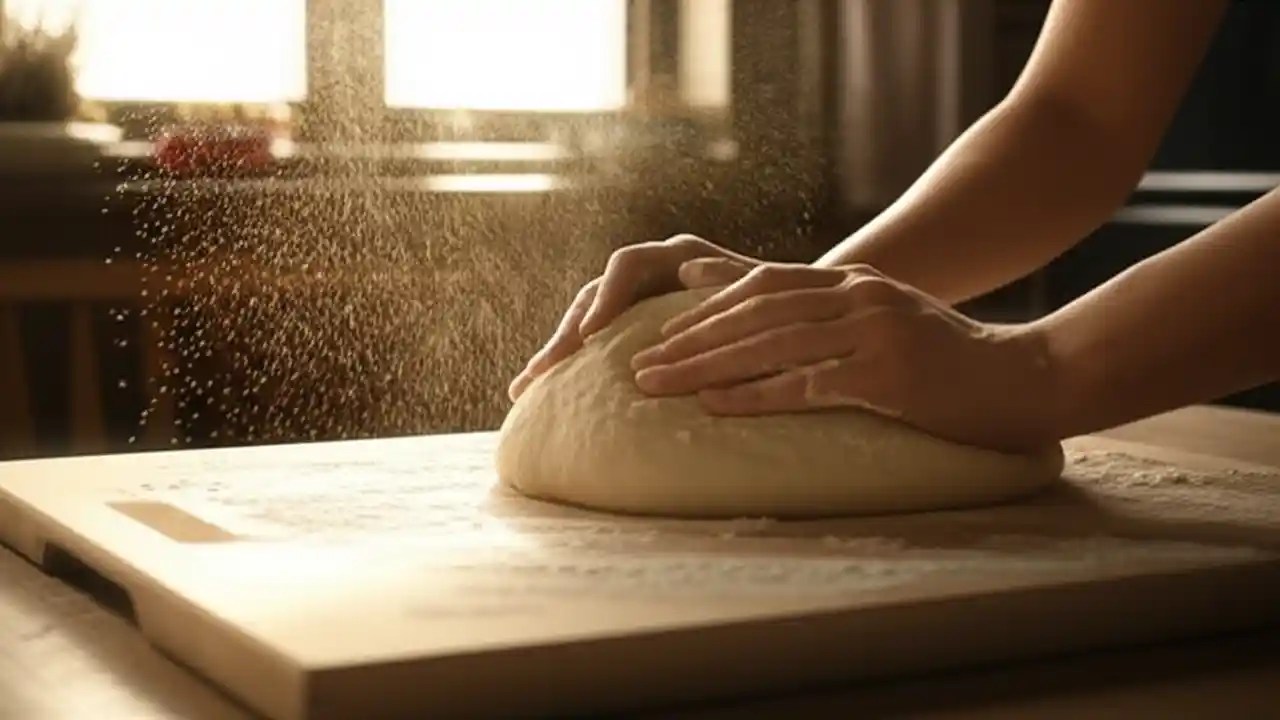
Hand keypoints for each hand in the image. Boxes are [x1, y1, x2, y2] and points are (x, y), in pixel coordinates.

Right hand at [508, 234, 761, 399]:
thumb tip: (700, 277)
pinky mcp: (637, 328)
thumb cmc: (786, 302)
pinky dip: (574, 366)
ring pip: (588, 322)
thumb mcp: (763, 292)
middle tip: (538, 375)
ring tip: (526, 389)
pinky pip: (598, 344)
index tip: (593, 333)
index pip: (628, 265)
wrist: (794, 309)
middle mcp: (651, 274)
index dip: (607, 297)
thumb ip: (733, 282)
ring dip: (559, 354)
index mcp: (680, 256)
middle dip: (566, 336)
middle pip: (595, 298)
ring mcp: (640, 301)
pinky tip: (544, 393)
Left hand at [629, 263, 1060, 452]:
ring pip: (769, 343)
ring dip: (704, 366)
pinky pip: (806, 384)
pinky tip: (714, 407)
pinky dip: (755, 395)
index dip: (708, 305)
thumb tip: (776, 332)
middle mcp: (858, 296)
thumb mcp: (889, 322)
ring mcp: (873, 331)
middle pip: (754, 311)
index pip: (765, 284)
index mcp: (855, 283)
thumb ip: (835, 316)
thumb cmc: (950, 362)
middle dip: (690, 338)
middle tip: (641, 363)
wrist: (1024, 379)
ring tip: (657, 385)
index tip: (661, 327)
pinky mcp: (887, 373)